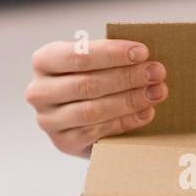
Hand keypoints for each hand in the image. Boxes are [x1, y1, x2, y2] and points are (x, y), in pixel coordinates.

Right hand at [26, 39, 168, 156]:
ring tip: (157, 92)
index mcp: (44, 61)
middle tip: (156, 73)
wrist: (79, 116)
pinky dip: (125, 122)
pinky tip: (146, 112)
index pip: (77, 55)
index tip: (142, 52)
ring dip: (129, 101)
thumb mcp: (94, 62)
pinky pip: (97, 132)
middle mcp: (39, 91)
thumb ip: (110, 57)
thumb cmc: (91, 78)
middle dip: (127, 78)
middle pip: (87, 84)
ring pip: (92, 111)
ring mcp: (48, 120)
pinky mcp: (64, 143)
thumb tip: (144, 57)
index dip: (112, 54)